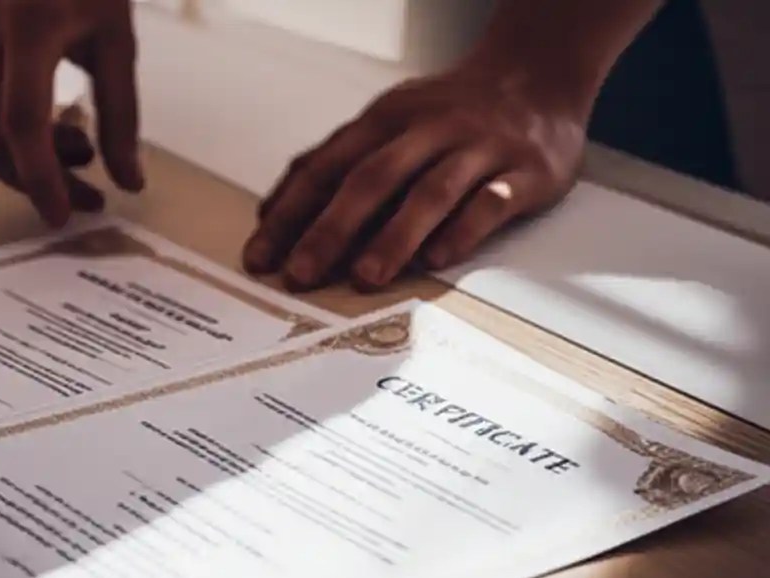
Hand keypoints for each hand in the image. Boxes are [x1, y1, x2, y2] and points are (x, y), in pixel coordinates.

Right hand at [0, 0, 142, 226]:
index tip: (64, 214)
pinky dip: (5, 141)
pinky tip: (50, 132)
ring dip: (24, 165)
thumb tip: (129, 182)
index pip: (22, 123)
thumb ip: (122, 114)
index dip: (42, 178)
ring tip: (80, 151)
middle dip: (39, 181)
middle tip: (88, 196)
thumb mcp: (118, 38)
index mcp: (27, 24)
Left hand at [243, 63, 588, 290]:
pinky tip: (436, 260)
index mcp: (386, 118)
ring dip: (394, 236)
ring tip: (364, 277)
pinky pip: (492, 201)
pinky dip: (462, 230)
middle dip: (331, 229)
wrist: (538, 77)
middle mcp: (429, 128)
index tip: (261, 257)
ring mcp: (479, 148)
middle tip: (300, 274)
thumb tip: (271, 212)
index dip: (290, 213)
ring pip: (431, 191)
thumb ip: (333, 163)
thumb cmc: (448, 114)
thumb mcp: (387, 123)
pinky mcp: (526, 170)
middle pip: (372, 178)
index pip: (327, 167)